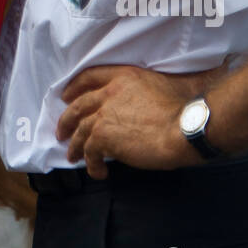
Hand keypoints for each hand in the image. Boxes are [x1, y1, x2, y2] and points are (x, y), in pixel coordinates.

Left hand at [56, 63, 226, 178]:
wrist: (185, 128)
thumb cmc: (183, 110)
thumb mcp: (160, 85)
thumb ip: (141, 91)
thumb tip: (137, 106)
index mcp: (123, 76)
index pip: (90, 76)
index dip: (75, 87)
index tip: (66, 96)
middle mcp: (110, 92)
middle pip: (79, 105)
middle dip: (67, 120)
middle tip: (62, 131)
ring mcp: (104, 114)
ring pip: (81, 131)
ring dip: (75, 146)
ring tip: (73, 156)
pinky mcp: (104, 136)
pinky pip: (90, 152)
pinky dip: (91, 164)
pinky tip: (98, 171)